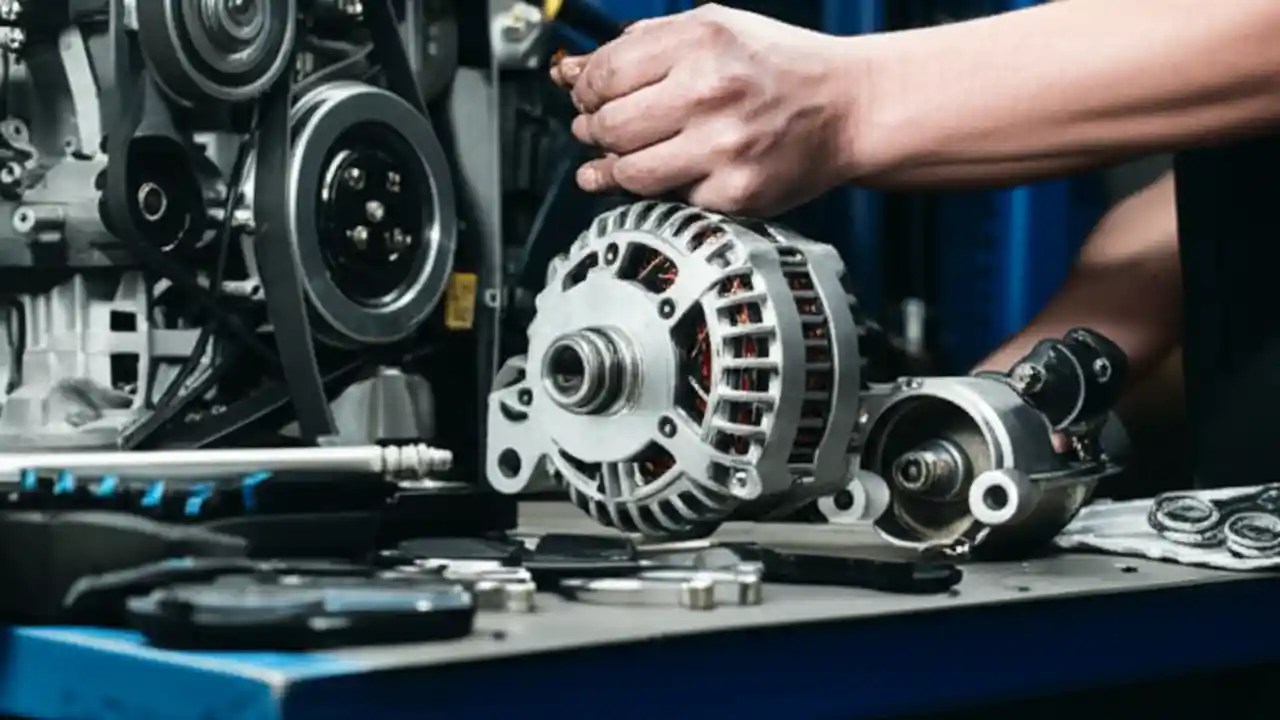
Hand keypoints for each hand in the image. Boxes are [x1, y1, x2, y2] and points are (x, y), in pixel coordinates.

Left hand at [551, 4, 863, 215]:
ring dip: (613, 169)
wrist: (849, 108)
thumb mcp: (714, 29)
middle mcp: (710, 91)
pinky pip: (670, 199)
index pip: (604, 74)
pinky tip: (671, 175)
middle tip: (599, 132)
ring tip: (620, 160)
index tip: (587, 100)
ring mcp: (722, 146)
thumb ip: (642, 45)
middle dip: (593, 131)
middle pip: (609, 126)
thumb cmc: (781, 68)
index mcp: (700, 41)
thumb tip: (572, 71)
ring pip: (629, 172)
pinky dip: (662, 191)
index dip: (585, 92)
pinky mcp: (734, 192)